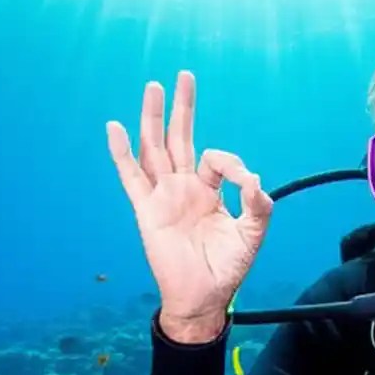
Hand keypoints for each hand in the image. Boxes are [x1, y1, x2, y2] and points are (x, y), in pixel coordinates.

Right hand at [105, 72, 272, 339]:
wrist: (204, 297)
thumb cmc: (227, 268)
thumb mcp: (252, 234)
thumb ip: (258, 205)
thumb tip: (255, 180)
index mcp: (209, 191)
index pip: (217, 160)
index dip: (233, 164)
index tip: (249, 185)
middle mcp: (184, 188)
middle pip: (180, 139)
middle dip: (183, 108)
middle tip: (184, 76)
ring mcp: (163, 196)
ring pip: (155, 149)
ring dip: (153, 119)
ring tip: (153, 88)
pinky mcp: (147, 210)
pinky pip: (131, 177)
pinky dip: (122, 152)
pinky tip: (115, 128)